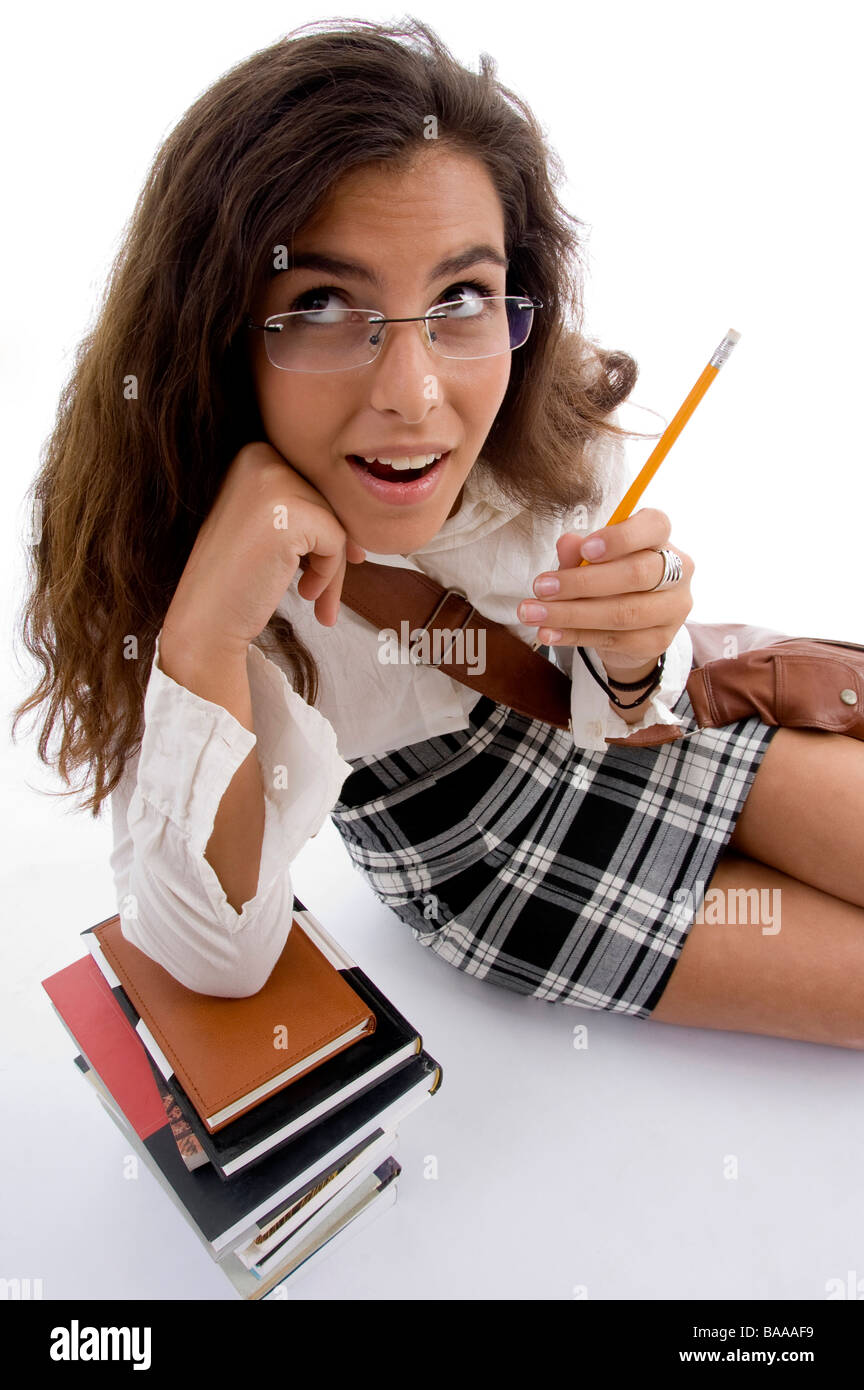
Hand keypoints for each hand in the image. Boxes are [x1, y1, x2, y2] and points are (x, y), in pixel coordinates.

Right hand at [162, 441, 365, 660]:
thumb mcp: (268, 524)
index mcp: (253, 452)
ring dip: (332, 566)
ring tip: (313, 595)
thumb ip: (304, 506)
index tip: (332, 560)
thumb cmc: (236, 579)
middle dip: (332, 548)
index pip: (314, 482)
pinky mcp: (290, 513)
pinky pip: (337, 541)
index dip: (325, 525)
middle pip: (328, 499)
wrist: (205, 619)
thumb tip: (358, 512)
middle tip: (324, 590)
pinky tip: (304, 592)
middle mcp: (260, 457)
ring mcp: (274, 482)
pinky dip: (329, 574)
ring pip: (336, 521)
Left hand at [517, 508, 693, 673]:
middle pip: (636, 573)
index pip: (654, 526)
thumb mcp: (591, 561)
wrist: (630, 628)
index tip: (586, 550)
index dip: (621, 537)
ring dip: (572, 614)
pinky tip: (549, 632)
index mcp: (661, 540)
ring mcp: (672, 609)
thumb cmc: (611, 581)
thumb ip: (579, 552)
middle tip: (541, 587)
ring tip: (534, 613)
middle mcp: (677, 572)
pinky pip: (615, 639)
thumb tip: (567, 543)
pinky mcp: (659, 641)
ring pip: (623, 612)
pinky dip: (576, 636)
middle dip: (583, 582)